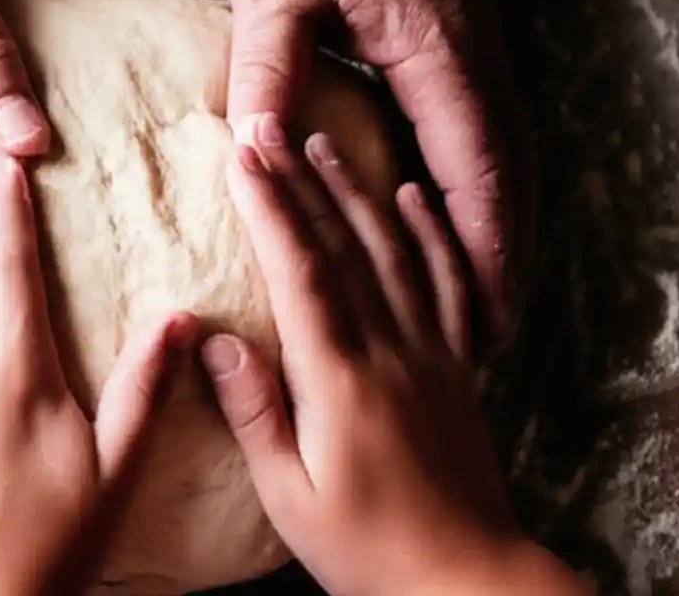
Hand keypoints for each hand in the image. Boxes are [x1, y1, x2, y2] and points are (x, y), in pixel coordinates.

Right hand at [200, 116, 586, 594]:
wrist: (464, 578)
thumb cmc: (364, 548)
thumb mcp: (288, 496)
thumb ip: (253, 413)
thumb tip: (213, 340)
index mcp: (341, 381)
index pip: (301, 274)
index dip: (270, 210)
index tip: (242, 159)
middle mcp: (391, 352)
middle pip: (347, 248)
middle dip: (304, 181)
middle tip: (273, 128)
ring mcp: (432, 355)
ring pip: (398, 254)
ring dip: (361, 193)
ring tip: (329, 144)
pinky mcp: (458, 369)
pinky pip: (453, 286)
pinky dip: (436, 234)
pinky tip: (415, 198)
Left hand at [221, 0, 533, 350]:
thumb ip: (270, 67)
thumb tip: (258, 147)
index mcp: (435, 48)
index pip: (475, 165)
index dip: (484, 245)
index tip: (488, 309)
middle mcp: (471, 51)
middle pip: (510, 168)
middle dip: (505, 250)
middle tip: (495, 326)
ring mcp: (472, 41)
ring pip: (506, 147)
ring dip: (501, 220)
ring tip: (488, 289)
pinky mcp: (455, 35)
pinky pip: (485, 121)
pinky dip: (481, 179)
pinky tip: (459, 211)